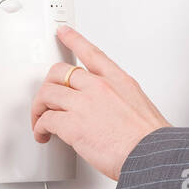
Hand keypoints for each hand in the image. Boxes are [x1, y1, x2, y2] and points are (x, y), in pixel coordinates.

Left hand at [31, 24, 172, 180]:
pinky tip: (43, 135)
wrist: (149, 156)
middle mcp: (99, 87)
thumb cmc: (149, 140)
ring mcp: (84, 104)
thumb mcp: (141, 106)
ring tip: (40, 120)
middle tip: (46, 97)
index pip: (91, 53)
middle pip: (59, 72)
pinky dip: (40, 128)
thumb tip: (108, 110)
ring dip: (39, 108)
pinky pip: (46, 120)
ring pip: (47, 93)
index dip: (74, 40)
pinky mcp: (72, 124)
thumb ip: (120, 101)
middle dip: (48, 84)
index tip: (64, 33)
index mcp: (119, 81)